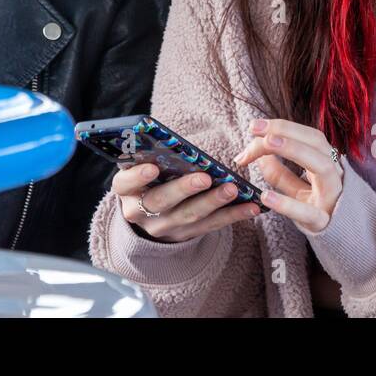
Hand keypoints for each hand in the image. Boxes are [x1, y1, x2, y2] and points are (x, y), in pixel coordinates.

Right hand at [113, 162, 262, 242]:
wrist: (147, 215)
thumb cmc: (147, 179)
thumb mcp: (139, 168)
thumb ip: (150, 155)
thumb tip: (171, 140)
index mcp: (126, 190)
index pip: (125, 184)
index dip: (137, 176)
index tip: (152, 168)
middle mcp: (141, 212)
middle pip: (161, 201)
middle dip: (184, 189)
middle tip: (205, 177)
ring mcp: (163, 227)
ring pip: (189, 215)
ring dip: (213, 202)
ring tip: (232, 189)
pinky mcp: (185, 236)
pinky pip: (210, 226)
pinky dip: (232, 216)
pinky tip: (250, 207)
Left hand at [235, 119, 343, 233]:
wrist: (341, 239)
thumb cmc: (317, 208)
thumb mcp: (296, 188)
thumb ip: (279, 172)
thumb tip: (258, 152)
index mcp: (326, 161)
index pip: (306, 136)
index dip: (282, 126)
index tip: (254, 125)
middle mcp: (333, 173)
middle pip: (315, 142)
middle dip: (285, 130)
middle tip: (255, 129)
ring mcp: (332, 197)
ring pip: (321, 166)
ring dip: (293, 149)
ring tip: (266, 144)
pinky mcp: (324, 222)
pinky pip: (308, 212)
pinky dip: (287, 204)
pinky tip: (265, 196)